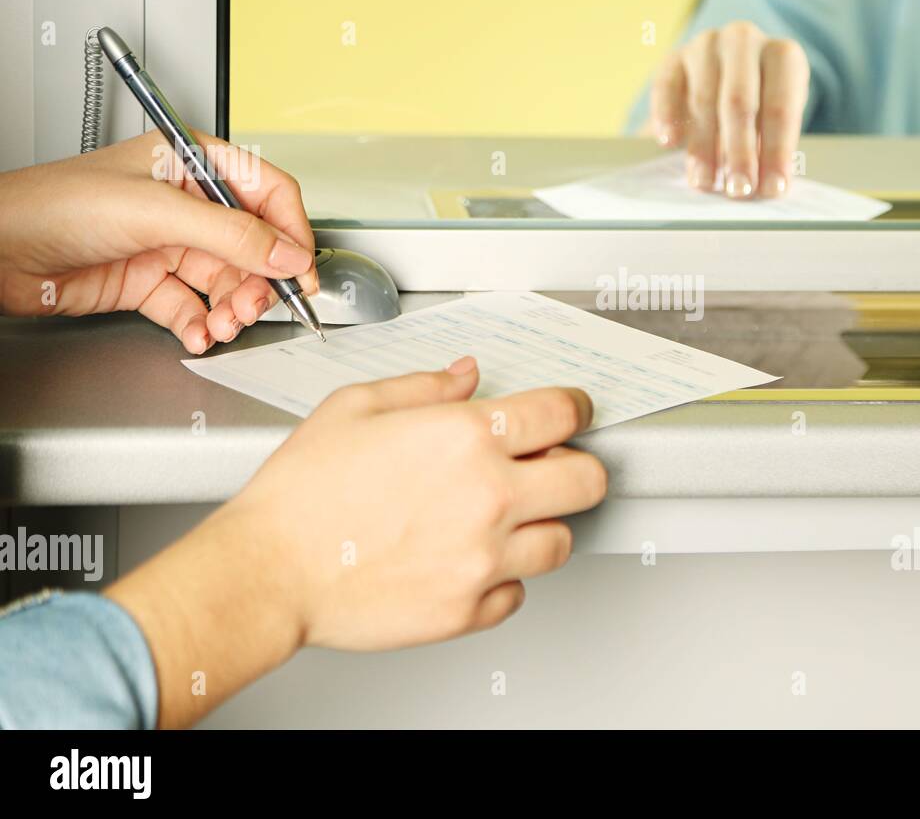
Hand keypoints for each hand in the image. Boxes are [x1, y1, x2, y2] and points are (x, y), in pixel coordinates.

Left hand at [0, 130, 318, 352]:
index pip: (269, 195)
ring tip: (224, 325)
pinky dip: (201, 325)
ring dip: (232, 309)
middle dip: (260, 283)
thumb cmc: (55, 204)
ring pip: (226, 282)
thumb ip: (232, 234)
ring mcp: (168, 243)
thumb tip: (288, 253)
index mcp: (196, 164)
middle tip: (254, 307)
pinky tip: (197, 334)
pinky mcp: (148, 280)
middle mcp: (187, 203)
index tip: (302, 270)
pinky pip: (192, 307)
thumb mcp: (158, 212)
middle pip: (254, 247)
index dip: (292, 233)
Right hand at [105, 360, 607, 726]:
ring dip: (542, 525)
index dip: (576, 407)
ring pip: (562, 541)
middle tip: (554, 467)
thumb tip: (467, 375)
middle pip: (587, 480)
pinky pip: (518, 592)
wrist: (268, 571)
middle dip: (577, 467)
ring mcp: (484, 558)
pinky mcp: (468, 609)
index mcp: (466, 437)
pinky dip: (503, 578)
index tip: (575, 412)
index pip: (562, 412)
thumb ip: (425, 386)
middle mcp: (488, 496)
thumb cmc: (301, 493)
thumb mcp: (355, 406)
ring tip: (505, 519)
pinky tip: (471, 560)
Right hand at [649, 21, 809, 198]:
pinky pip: (666, 87)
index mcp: (783, 56)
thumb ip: (770, 148)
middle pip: (740, 102)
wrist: (727, 72)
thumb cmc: (760, 104)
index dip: (777, 152)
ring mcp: (706, 45)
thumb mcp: (775, 121)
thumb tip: (766, 188)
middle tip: (738, 190)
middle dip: (740, 152)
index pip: (781, 108)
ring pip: (703, 99)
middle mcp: (745, 41)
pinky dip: (667, 116)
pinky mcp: (674, 57)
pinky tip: (669, 143)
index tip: (772, 190)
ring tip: (705, 183)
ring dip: (703, 147)